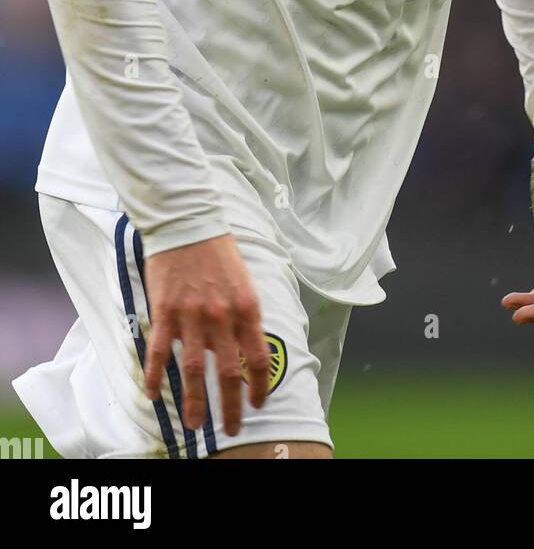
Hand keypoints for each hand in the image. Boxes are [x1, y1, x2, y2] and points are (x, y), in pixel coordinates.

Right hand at [143, 233, 270, 437]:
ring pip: (196, 370)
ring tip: (195, 425)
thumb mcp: (244, 281)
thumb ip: (243, 315)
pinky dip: (156, 377)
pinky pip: (161, 353)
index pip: (259, 358)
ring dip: (195, 402)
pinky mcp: (166, 312)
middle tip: (231, 430)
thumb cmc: (219, 251)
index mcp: (247, 308)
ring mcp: (193, 316)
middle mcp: (223, 316)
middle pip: (230, 372)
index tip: (258, 404)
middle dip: (231, 406)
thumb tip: (238, 349)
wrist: (188, 223)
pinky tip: (154, 395)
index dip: (260, 386)